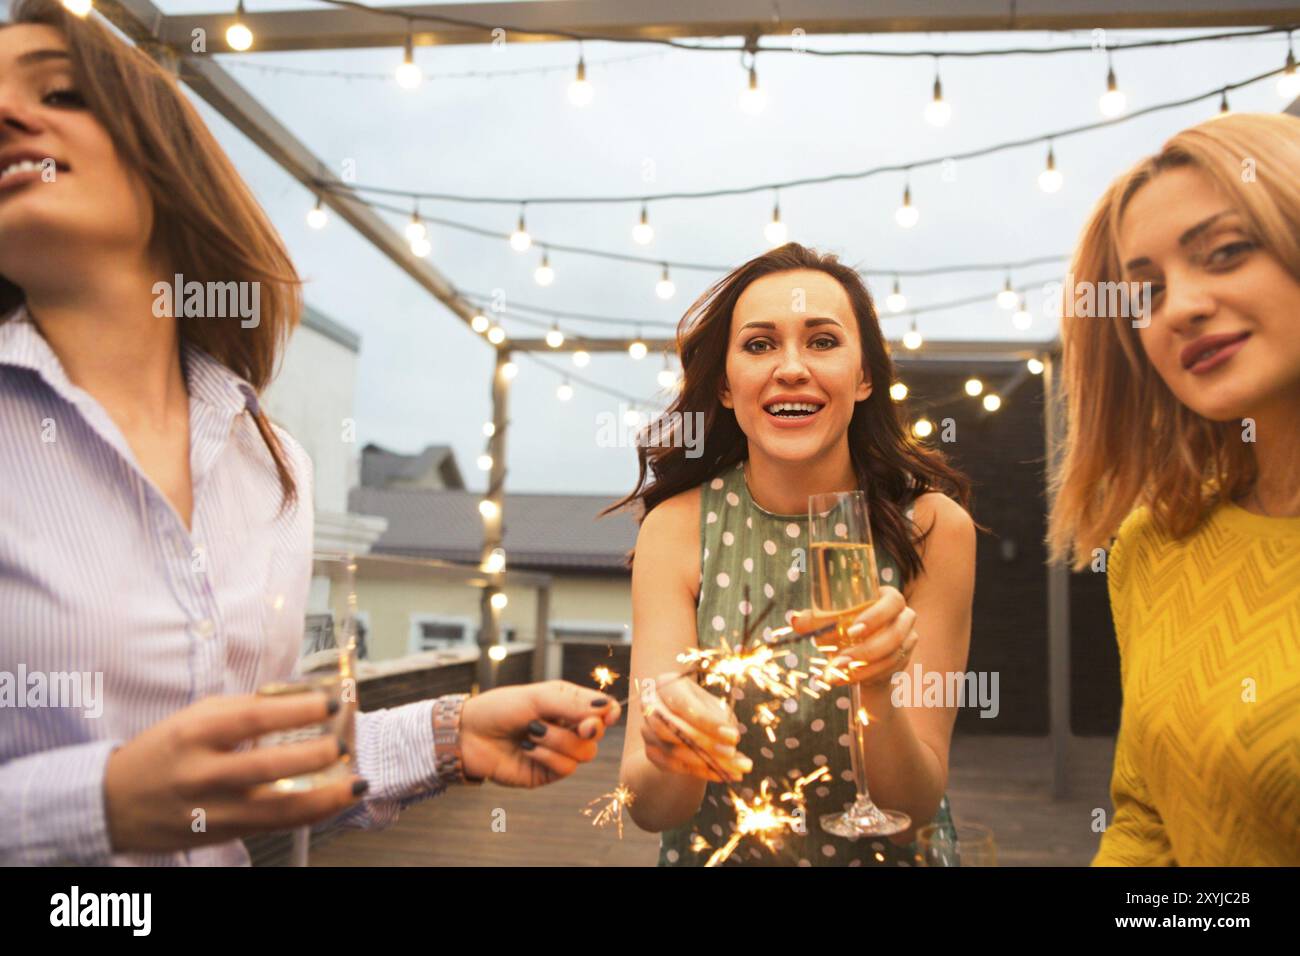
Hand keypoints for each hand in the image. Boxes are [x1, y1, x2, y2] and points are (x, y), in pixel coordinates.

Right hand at [104, 693, 364, 853]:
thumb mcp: (194, 718)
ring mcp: (212, 810)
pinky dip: (309, 815)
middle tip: (343, 745)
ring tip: (356, 782)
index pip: (253, 718)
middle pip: (267, 767)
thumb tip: (299, 699)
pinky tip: (335, 801)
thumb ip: (243, 710)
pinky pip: (273, 826)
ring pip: (276, 809)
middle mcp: (203, 773)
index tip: (331, 702)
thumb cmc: (162, 750)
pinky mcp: (221, 834)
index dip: (297, 710)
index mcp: (196, 733)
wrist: (112, 803)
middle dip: (314, 756)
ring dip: (324, 797)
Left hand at [458, 680, 621, 787]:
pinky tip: (528, 747)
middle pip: (597, 735)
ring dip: (560, 741)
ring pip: (584, 753)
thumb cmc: (500, 708)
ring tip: (533, 731)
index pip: (600, 710)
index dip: (609, 713)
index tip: (608, 715)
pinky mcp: (545, 774)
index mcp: (566, 705)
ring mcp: (557, 753)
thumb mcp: (538, 698)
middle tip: (580, 725)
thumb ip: (573, 704)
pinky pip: (565, 768)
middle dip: (590, 729)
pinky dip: (548, 756)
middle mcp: (565, 729)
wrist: (468, 733)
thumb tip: (608, 707)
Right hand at [639, 671, 751, 782]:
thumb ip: (721, 719)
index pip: (683, 705)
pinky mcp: (651, 752)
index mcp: (667, 685)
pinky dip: (700, 772)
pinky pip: (674, 766)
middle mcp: (650, 705)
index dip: (708, 722)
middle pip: (672, 728)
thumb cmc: (704, 707)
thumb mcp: (715, 706)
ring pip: (672, 751)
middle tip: (731, 753)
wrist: (685, 721)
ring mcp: (647, 730)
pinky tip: (723, 775)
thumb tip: (731, 738)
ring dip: (705, 762)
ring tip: (734, 769)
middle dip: (704, 744)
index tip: (734, 737)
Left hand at [791, 586, 919, 686]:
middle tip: (840, 659)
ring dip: (863, 667)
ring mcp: (908, 640)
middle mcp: (904, 617)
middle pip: (895, 634)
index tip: (852, 630)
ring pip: (892, 657)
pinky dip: (864, 676)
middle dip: (866, 649)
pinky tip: (843, 679)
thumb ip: (814, 620)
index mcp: (888, 598)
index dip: (875, 616)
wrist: (861, 653)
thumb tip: (795, 621)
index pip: (892, 602)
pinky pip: (889, 672)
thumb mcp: (830, 621)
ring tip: (836, 671)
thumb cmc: (845, 628)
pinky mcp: (904, 660)